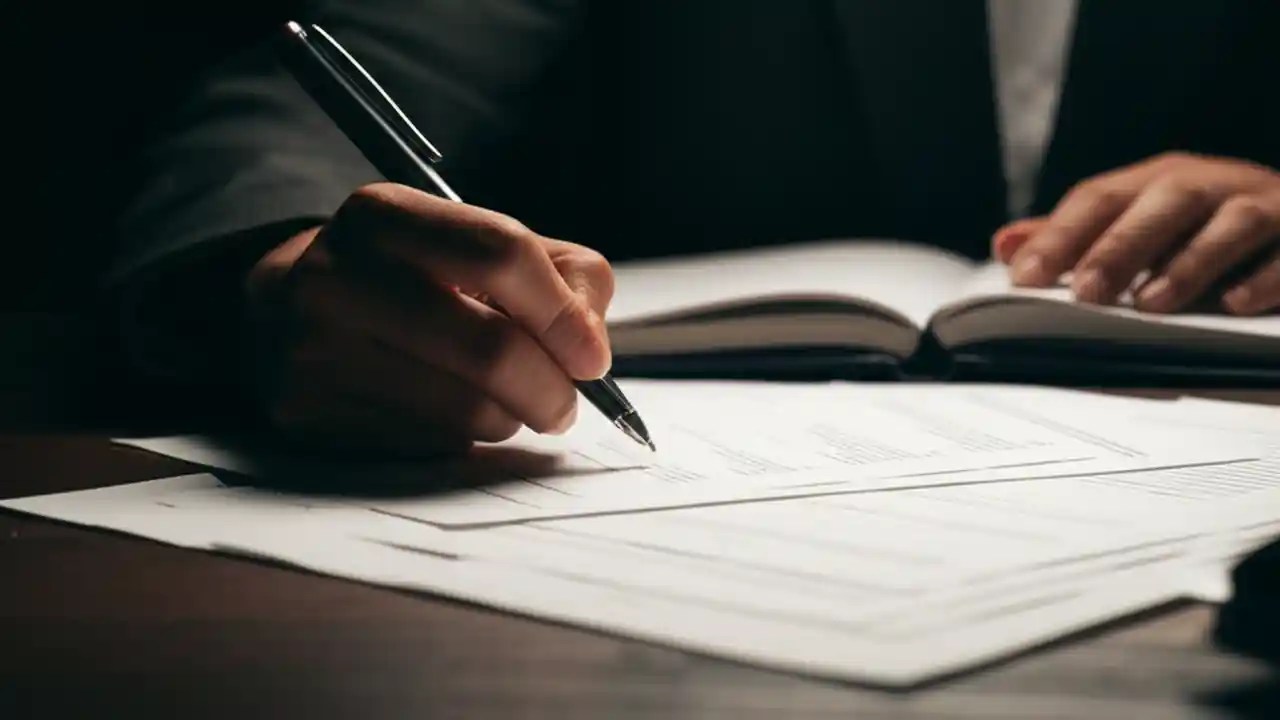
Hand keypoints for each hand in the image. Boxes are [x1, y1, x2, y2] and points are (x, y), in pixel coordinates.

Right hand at [244, 183, 613, 455]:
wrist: (285, 311)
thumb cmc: (411, 280)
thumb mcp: (477, 246)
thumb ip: (561, 276)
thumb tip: (589, 346)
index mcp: (384, 215)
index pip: (500, 253)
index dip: (563, 314)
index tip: (592, 357)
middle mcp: (338, 275)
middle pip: (490, 349)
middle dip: (551, 389)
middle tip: (564, 403)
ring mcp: (313, 347)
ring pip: (467, 410)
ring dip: (509, 418)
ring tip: (502, 402)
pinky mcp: (307, 411)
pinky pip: (428, 446)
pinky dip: (463, 440)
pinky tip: (447, 414)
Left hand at [993, 152, 1279, 314]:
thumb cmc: (1206, 230)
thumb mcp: (1139, 227)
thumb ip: (1076, 239)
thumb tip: (1005, 245)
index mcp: (1160, 180)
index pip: (1100, 198)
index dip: (1061, 234)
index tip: (1023, 276)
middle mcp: (1212, 184)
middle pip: (1163, 202)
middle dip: (1120, 246)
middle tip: (1084, 292)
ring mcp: (1267, 205)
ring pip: (1231, 220)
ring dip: (1190, 262)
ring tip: (1151, 303)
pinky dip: (1263, 278)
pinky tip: (1233, 304)